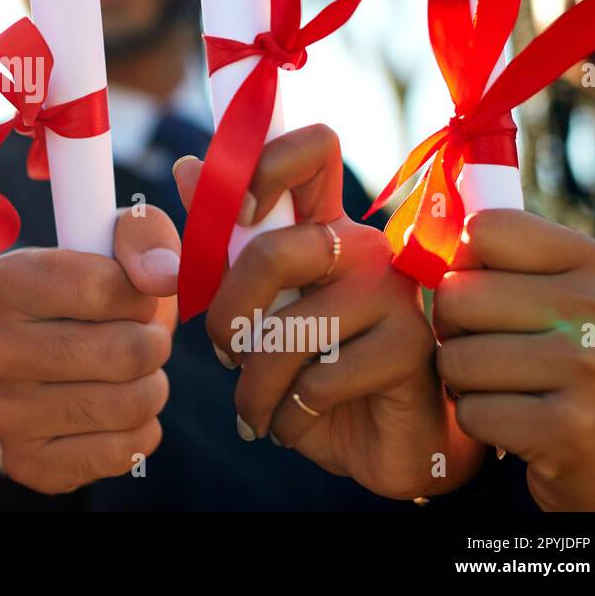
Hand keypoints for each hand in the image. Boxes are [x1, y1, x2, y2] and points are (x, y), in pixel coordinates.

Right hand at [0, 207, 178, 493]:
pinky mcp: (25, 461)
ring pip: (127, 404)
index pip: (99, 287)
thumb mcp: (119, 243)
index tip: (135, 297)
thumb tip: (159, 275)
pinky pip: (119, 454)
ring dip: (152, 389)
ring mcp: (0, 411)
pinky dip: (140, 434)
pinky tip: (120, 414)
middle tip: (144, 341)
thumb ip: (144, 235)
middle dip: (154, 346)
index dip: (140, 295)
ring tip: (133, 376)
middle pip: (121, 352)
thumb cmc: (97, 295)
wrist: (63, 363)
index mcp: (0, 283)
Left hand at [176, 124, 483, 498]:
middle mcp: (360, 245)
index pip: (310, 150)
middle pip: (273, 251)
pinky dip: (287, 415)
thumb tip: (184, 167)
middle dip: (228, 315)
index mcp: (321, 226)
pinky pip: (320, 378)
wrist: (375, 446)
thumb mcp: (256, 309)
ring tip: (253, 409)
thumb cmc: (309, 369)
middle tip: (224, 352)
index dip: (266, 163)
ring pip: (289, 329)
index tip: (240, 212)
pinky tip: (291, 425)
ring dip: (253, 386)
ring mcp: (391, 289)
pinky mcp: (410, 343)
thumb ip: (221, 245)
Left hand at [435, 209, 594, 509]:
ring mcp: (590, 368)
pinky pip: (471, 412)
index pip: (480, 229)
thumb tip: (418, 229)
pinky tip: (513, 420)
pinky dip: (477, 420)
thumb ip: (486, 254)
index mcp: (588, 260)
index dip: (460, 265)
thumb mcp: (537, 292)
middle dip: (451, 328)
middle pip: (456, 296)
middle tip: (485, 346)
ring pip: (456, 359)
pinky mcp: (570, 427)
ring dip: (461, 379)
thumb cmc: (546, 356)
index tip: (483, 290)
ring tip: (501, 384)